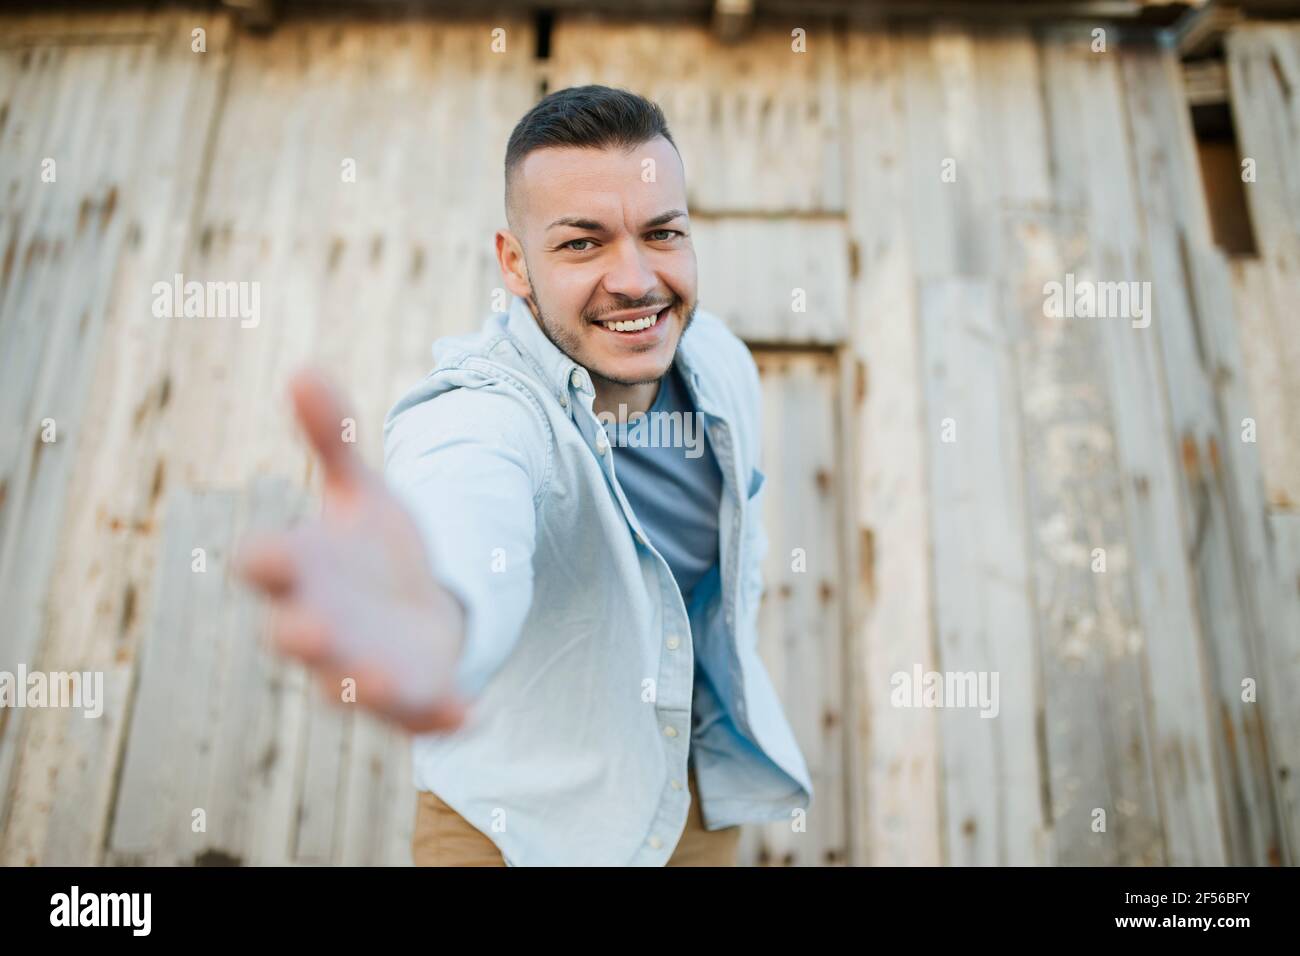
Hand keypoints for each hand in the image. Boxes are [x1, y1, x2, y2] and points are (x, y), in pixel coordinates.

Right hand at [236, 369, 470, 733]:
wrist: (420, 602)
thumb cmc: (374, 550)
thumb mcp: (364, 490)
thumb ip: (334, 438)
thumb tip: (303, 369)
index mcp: (305, 572)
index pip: (269, 566)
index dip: (266, 562)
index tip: (265, 553)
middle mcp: (325, 625)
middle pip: (301, 637)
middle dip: (303, 636)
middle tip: (305, 630)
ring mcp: (366, 664)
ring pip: (353, 686)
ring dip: (364, 684)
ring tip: (377, 679)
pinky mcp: (414, 693)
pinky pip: (421, 714)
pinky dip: (439, 715)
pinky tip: (467, 711)